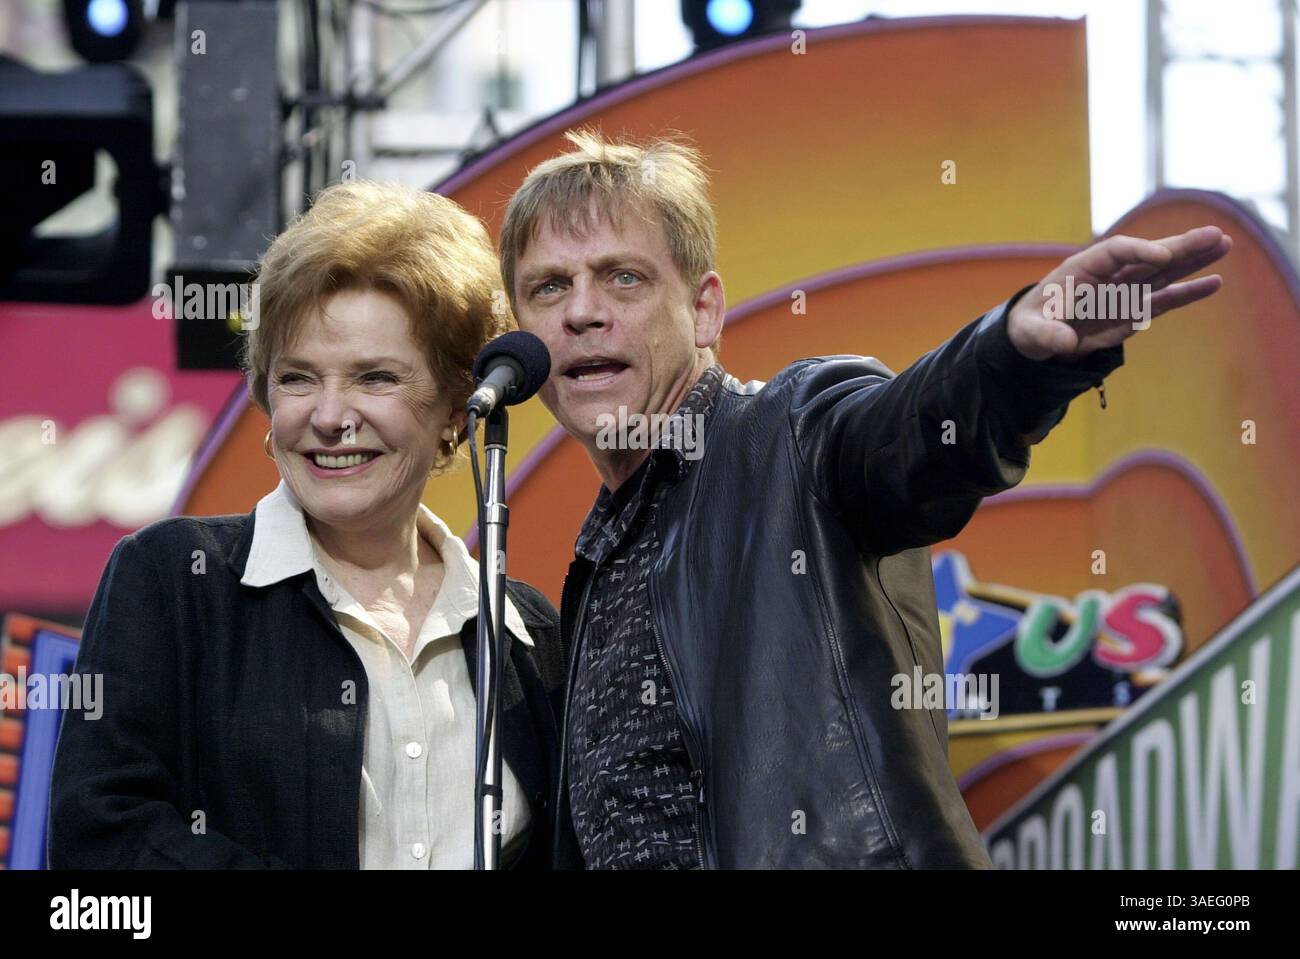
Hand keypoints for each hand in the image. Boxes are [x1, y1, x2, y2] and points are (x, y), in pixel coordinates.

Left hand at [1007, 225, 1231, 361]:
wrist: (1035, 337)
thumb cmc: (1029, 326)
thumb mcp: (1029, 332)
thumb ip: (1046, 335)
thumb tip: (1066, 342)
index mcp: (1081, 269)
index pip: (1115, 252)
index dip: (1139, 251)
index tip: (1162, 257)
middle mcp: (1108, 276)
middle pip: (1149, 256)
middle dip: (1180, 246)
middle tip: (1214, 234)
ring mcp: (1123, 293)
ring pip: (1163, 273)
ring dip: (1193, 260)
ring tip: (1223, 245)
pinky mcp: (1132, 312)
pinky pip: (1163, 300)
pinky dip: (1187, 293)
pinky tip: (1214, 282)